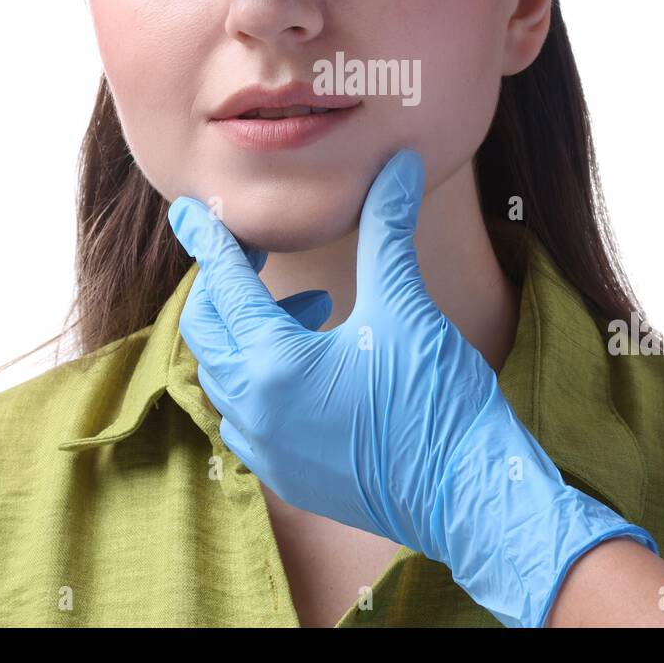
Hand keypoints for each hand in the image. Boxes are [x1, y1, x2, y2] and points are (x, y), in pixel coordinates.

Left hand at [166, 148, 657, 626]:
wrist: (473, 497)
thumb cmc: (439, 403)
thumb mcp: (407, 306)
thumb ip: (388, 230)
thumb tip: (400, 165)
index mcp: (273, 365)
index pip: (225, 284)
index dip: (210, 239)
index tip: (190, 210)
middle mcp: (255, 412)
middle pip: (208, 329)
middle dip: (228, 284)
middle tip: (261, 255)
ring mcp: (267, 450)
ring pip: (224, 373)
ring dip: (249, 330)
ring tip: (311, 304)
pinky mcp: (287, 475)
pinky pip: (245, 413)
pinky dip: (260, 374)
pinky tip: (313, 359)